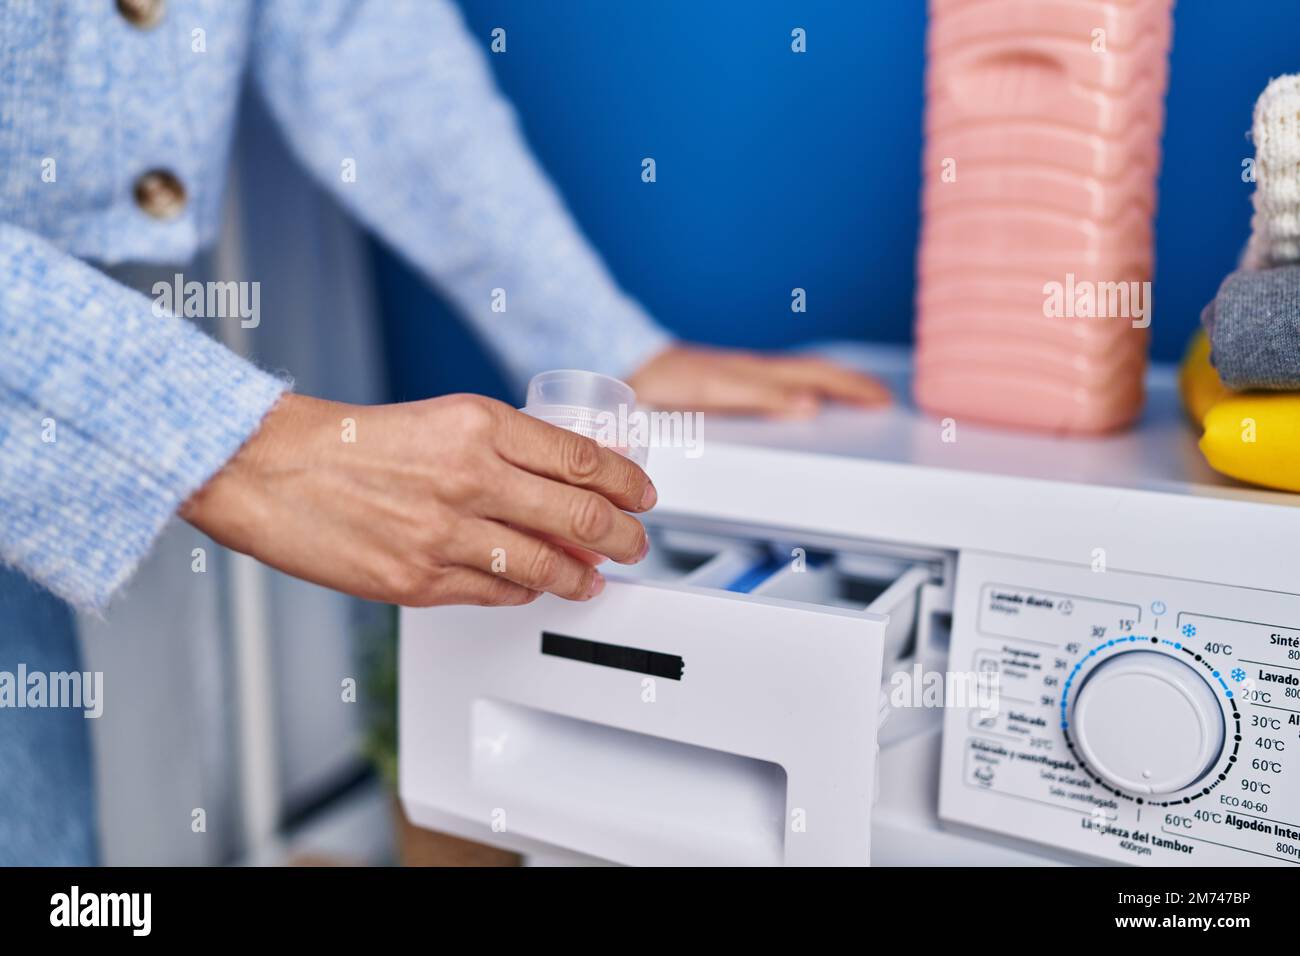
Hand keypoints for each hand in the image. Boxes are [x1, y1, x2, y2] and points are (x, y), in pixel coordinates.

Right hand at [180, 393, 654, 606]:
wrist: (271, 469)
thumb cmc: (350, 443)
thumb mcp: (443, 419)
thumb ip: (506, 449)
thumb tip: (567, 487)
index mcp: (480, 425)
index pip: (584, 459)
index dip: (627, 483)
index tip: (642, 495)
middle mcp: (470, 477)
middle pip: (581, 516)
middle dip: (624, 537)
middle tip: (636, 543)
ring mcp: (444, 534)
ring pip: (545, 567)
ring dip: (584, 577)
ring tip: (596, 579)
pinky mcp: (417, 580)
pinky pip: (496, 596)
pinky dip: (526, 594)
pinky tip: (534, 590)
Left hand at [627, 344, 889, 416]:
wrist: (630, 367)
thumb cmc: (668, 379)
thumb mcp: (720, 390)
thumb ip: (763, 397)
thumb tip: (809, 405)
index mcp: (760, 370)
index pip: (819, 377)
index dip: (853, 388)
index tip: (883, 399)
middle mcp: (755, 370)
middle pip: (815, 373)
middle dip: (850, 384)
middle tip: (881, 397)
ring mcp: (742, 376)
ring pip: (797, 377)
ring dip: (829, 385)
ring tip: (851, 397)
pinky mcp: (726, 384)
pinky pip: (776, 384)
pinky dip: (798, 391)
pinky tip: (793, 402)